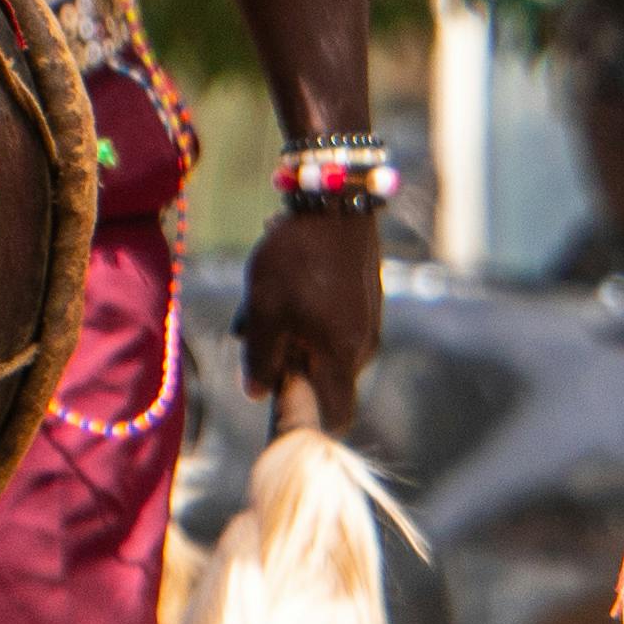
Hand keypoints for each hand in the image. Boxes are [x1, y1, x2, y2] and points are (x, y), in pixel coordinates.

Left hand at [237, 200, 386, 424]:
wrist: (335, 201)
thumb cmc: (297, 260)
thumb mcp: (265, 310)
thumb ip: (261, 358)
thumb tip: (257, 393)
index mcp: (342, 355)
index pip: (337, 416)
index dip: (309, 422)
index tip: (279, 411)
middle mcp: (363, 345)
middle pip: (324, 380)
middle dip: (289, 367)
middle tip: (255, 335)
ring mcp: (368, 322)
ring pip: (325, 349)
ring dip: (292, 337)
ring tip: (263, 302)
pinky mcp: (366, 300)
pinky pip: (333, 326)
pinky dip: (307, 318)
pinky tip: (285, 285)